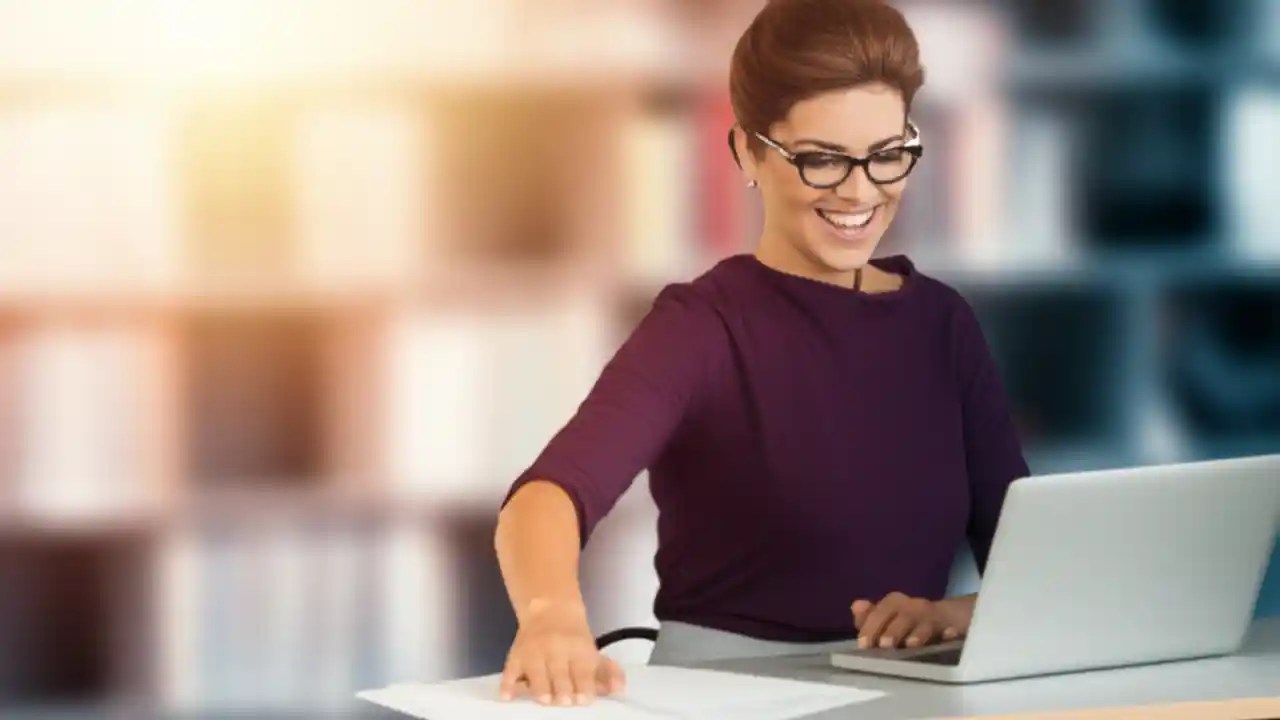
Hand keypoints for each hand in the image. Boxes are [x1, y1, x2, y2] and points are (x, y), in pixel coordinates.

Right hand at [499, 598, 625, 705]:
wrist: (550, 610)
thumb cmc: (574, 639)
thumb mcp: (593, 651)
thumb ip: (607, 672)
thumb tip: (618, 691)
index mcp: (578, 649)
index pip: (582, 670)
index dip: (584, 685)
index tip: (584, 700)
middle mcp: (555, 649)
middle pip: (559, 673)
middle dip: (563, 690)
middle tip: (566, 701)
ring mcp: (533, 653)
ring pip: (536, 672)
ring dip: (540, 687)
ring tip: (546, 700)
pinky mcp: (515, 656)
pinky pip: (510, 671)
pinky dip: (508, 683)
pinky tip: (508, 696)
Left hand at [851, 592, 974, 648]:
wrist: (950, 617)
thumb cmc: (909, 621)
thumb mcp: (888, 618)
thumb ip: (869, 617)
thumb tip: (855, 607)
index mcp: (896, 604)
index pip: (883, 609)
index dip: (872, 625)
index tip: (864, 644)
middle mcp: (915, 607)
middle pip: (904, 614)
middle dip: (893, 628)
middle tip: (884, 645)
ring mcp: (936, 617)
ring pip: (927, 621)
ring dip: (918, 631)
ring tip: (910, 644)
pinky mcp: (955, 627)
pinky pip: (954, 628)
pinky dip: (951, 632)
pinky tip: (948, 636)